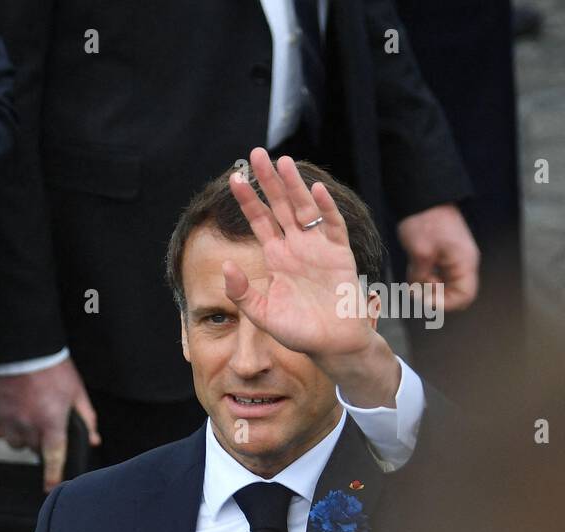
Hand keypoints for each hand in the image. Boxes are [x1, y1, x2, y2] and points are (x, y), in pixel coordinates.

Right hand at [0, 357, 100, 491]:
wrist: (19, 345)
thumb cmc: (51, 366)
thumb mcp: (76, 390)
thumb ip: (86, 418)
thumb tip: (93, 440)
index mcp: (51, 423)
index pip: (54, 458)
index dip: (53, 476)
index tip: (50, 489)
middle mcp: (28, 427)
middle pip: (34, 448)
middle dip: (41, 440)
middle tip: (44, 419)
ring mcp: (7, 421)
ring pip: (15, 442)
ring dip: (22, 435)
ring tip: (26, 413)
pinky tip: (6, 416)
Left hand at [225, 147, 401, 407]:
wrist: (332, 344)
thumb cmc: (297, 332)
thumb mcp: (261, 315)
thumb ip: (241, 292)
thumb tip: (224, 266)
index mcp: (275, 257)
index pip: (259, 221)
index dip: (247, 200)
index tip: (234, 179)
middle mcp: (295, 247)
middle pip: (279, 206)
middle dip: (268, 180)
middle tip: (257, 153)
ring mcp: (318, 247)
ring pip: (304, 208)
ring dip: (294, 186)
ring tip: (283, 162)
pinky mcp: (340, 254)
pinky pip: (332, 226)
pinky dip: (325, 208)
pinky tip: (315, 190)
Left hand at [397, 203, 479, 311]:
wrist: (424, 197)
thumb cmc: (425, 221)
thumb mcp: (420, 252)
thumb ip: (420, 276)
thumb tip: (418, 292)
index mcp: (464, 263)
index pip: (464, 296)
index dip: (444, 304)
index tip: (424, 299)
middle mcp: (463, 264)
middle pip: (454, 293)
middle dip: (434, 296)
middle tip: (415, 290)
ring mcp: (454, 260)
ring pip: (444, 285)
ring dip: (428, 287)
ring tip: (415, 276)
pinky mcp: (444, 256)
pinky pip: (438, 275)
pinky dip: (426, 277)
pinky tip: (415, 270)